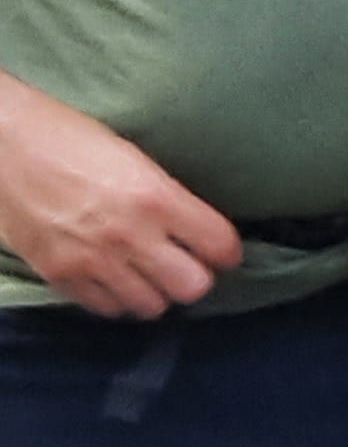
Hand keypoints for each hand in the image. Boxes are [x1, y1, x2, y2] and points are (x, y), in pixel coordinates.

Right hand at [0, 85, 240, 319]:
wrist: (4, 145)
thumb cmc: (71, 138)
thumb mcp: (134, 159)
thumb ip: (166, 197)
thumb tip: (194, 230)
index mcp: (157, 197)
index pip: (219, 244)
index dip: (227, 251)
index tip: (221, 252)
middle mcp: (130, 234)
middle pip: (192, 287)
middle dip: (195, 278)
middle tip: (187, 266)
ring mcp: (92, 260)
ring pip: (151, 306)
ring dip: (156, 292)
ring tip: (149, 276)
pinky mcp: (59, 275)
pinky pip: (105, 308)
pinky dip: (116, 298)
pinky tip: (115, 280)